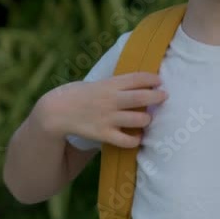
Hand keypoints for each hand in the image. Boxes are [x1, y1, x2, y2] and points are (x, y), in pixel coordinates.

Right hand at [37, 72, 167, 148]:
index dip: (152, 78)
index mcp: (109, 84)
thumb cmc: (78, 94)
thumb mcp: (96, 83)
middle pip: (142, 97)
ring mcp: (108, 118)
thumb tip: (137, 83)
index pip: (136, 78)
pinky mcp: (103, 134)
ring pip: (139, 119)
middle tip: (164, 96)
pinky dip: (135, 140)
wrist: (56, 111)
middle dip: (157, 96)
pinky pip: (126, 140)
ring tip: (146, 118)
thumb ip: (115, 84)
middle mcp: (111, 100)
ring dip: (147, 119)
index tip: (159, 81)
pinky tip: (136, 137)